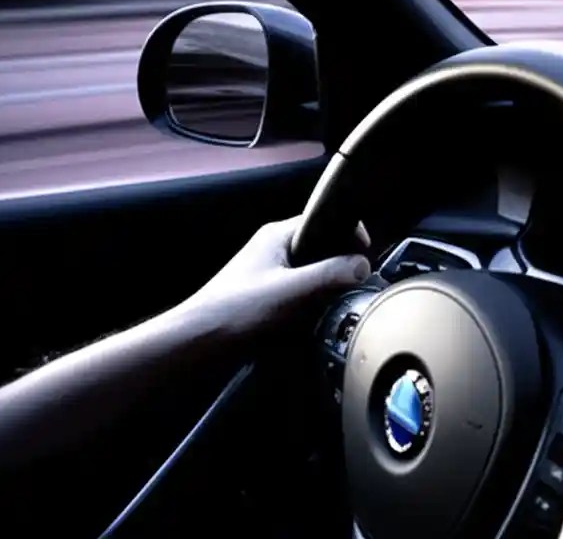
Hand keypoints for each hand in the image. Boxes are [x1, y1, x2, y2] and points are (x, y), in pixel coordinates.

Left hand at [174, 216, 370, 337]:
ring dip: (325, 288)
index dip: (348, 234)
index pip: (324, 220)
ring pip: (312, 273)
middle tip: (353, 286)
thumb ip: (330, 274)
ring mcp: (270, 273)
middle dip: (340, 266)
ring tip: (334, 306)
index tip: (365, 256)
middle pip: (322, 248)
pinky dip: (312, 304)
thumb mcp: (291, 290)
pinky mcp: (267, 296)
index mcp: (277, 235)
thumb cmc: (236, 310)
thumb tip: (363, 265)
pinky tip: (315, 320)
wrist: (197, 341)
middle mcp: (274, 249)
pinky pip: (301, 293)